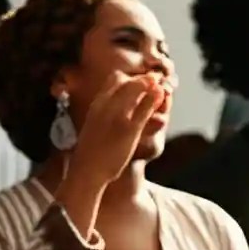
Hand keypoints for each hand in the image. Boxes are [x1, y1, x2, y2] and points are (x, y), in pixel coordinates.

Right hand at [54, 73, 163, 236]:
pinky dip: (155, 100)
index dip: (131, 78)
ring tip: (162, 87)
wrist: (86, 172)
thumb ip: (104, 112)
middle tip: (158, 80)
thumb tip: (115, 106)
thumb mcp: (94, 125)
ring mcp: (117, 117)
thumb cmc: (91, 151)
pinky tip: (161, 97)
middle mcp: (106, 107)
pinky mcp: (129, 129)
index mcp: (97, 105)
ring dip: (153, 85)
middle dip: (146, 78)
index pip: (115, 79)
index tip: (142, 81)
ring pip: (139, 90)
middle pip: (130, 81)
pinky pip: (145, 108)